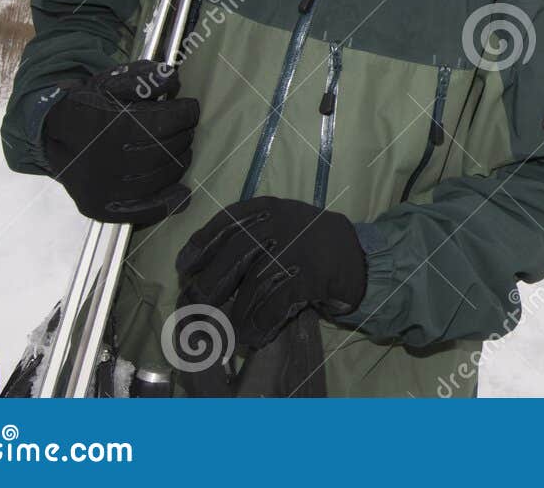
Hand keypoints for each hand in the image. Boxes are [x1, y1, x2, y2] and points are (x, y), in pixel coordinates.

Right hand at [41, 59, 199, 225]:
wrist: (51, 134)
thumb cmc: (89, 106)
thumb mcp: (111, 83)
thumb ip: (142, 78)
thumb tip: (171, 79)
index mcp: (107, 125)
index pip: (164, 122)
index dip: (185, 113)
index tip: (189, 109)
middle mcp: (104, 159)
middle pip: (166, 149)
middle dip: (183, 135)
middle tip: (185, 128)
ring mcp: (101, 187)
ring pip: (161, 177)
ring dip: (179, 161)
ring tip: (177, 148)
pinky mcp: (100, 207)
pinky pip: (144, 211)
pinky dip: (168, 203)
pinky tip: (182, 193)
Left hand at [175, 197, 366, 350]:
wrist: (358, 256)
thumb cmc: (309, 243)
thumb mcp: (280, 225)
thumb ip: (248, 237)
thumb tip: (200, 271)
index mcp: (269, 209)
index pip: (227, 222)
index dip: (202, 245)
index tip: (185, 267)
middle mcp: (281, 223)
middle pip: (235, 254)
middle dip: (212, 284)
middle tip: (200, 306)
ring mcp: (297, 248)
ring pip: (254, 284)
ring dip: (238, 313)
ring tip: (230, 331)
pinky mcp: (310, 275)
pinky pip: (275, 304)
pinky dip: (261, 323)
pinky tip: (255, 335)